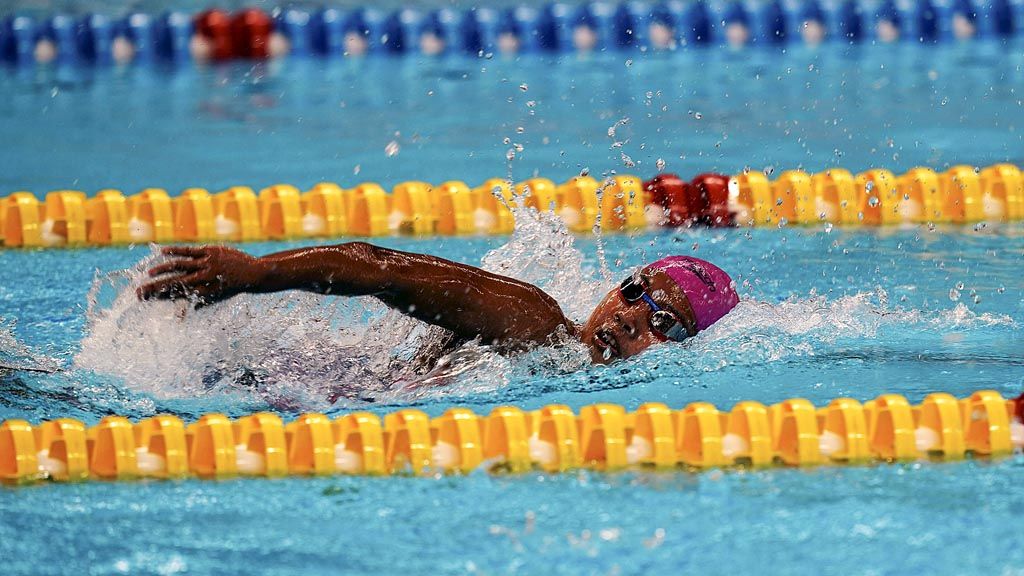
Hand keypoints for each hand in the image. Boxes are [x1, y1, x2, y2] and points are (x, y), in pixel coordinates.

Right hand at [137, 246, 264, 304]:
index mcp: (204, 292)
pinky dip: (175, 250)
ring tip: (148, 274)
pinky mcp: (210, 252)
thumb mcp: (215, 297)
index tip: (143, 298)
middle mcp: (204, 279)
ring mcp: (207, 264)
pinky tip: (162, 251)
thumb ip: (197, 303)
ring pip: (180, 266)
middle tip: (139, 292)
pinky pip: (189, 250)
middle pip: (175, 284)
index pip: (176, 295)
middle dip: (156, 288)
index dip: (159, 296)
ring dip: (163, 270)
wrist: (254, 273)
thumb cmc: (232, 286)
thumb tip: (180, 317)